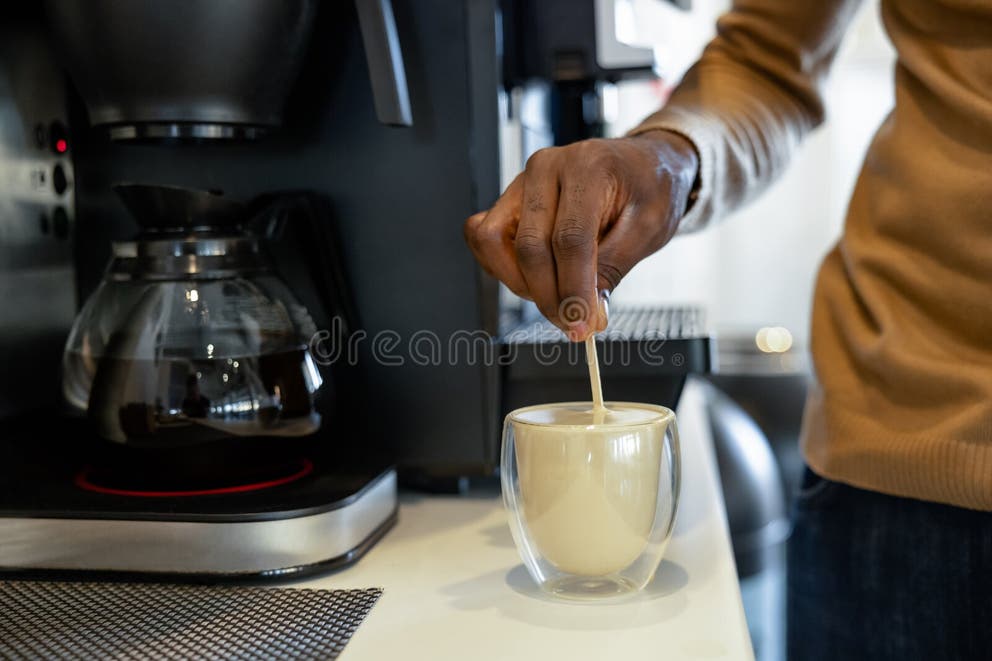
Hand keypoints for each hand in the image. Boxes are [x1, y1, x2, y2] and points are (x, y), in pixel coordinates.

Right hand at [464, 130, 698, 339]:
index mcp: (587, 168)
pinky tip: (536, 278)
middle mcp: (545, 169)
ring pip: (493, 242)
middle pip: (529, 246)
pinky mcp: (507, 200)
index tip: (582, 325)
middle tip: (573, 324)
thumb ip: (613, 269)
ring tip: (556, 297)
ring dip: (520, 283)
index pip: (569, 239)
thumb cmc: (648, 188)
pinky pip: (485, 239)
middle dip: (549, 296)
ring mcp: (520, 183)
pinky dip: (503, 267)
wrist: (641, 164)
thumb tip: (587, 314)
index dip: (573, 290)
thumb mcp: (649, 227)